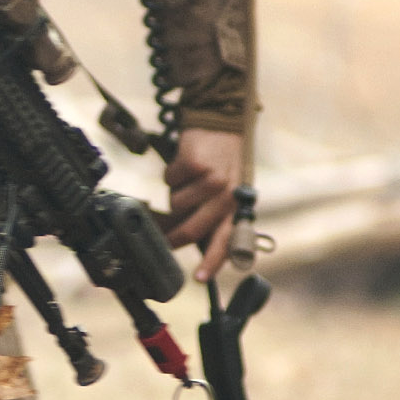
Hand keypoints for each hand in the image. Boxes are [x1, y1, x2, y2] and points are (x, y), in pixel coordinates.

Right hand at [164, 125, 244, 277]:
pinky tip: (183, 164)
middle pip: (194, 229)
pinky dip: (171, 175)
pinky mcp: (194, 165)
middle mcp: (226, 195)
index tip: (199, 278)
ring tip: (186, 180)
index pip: (226, 240)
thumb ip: (214, 214)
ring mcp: (211, 180)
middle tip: (164, 239)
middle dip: (174, 237)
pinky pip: (170, 182)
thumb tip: (192, 241)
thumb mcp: (227, 187)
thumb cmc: (221, 158)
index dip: (212, 261)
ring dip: (175, 195)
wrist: (220, 120)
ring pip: (176, 205)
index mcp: (236, 204)